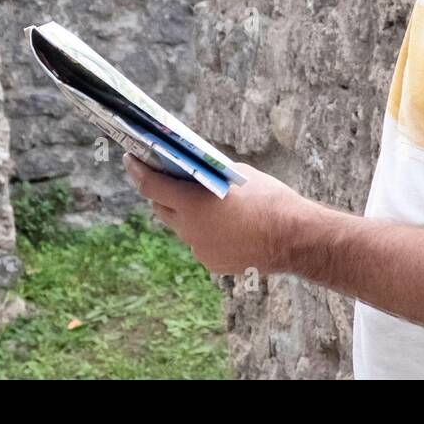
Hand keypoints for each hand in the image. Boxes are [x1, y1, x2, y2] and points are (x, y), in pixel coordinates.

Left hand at [122, 153, 307, 276]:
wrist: (293, 237)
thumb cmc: (268, 199)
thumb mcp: (237, 175)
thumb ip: (211, 175)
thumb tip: (198, 172)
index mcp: (191, 203)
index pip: (151, 186)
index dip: (137, 171)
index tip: (130, 160)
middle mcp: (189, 229)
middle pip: (161, 208)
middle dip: (161, 193)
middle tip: (166, 179)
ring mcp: (199, 249)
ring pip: (182, 228)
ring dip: (186, 214)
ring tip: (205, 204)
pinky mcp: (212, 263)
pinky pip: (201, 243)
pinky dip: (206, 233)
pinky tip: (225, 226)